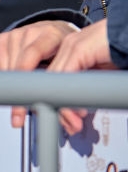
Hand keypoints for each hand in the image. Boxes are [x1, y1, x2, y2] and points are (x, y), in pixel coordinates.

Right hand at [0, 21, 78, 127]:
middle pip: (17, 67)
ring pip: (7, 69)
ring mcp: (15, 34)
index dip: (26, 84)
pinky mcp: (3, 39)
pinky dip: (6, 76)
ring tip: (19, 101)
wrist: (56, 31)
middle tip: (18, 117)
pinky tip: (15, 80)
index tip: (25, 105)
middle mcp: (31, 32)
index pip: (31, 58)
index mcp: (52, 35)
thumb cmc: (64, 50)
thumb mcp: (73, 63)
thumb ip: (66, 83)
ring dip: (12, 87)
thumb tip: (66, 116)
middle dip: (18, 94)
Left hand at [47, 19, 112, 134]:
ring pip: (55, 80)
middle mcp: (66, 47)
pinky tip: (76, 108)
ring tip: (73, 121)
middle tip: (69, 125)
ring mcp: (71, 46)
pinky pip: (65, 75)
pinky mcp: (79, 48)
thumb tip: (78, 109)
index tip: (63, 119)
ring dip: (64, 105)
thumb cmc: (121, 52)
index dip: (56, 101)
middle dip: (58, 107)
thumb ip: (86, 86)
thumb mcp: (100, 73)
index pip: (53, 80)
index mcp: (69, 52)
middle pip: (51, 81)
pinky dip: (68, 94)